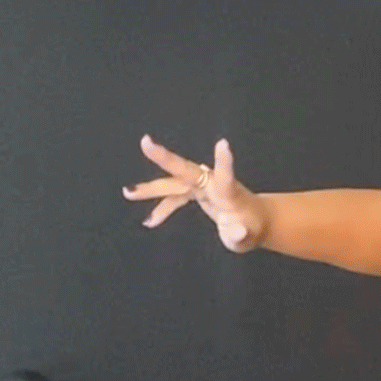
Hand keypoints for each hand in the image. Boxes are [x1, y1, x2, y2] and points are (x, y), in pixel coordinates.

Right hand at [122, 135, 265, 252]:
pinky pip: (174, 196)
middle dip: (166, 158)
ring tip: (128, 193)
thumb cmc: (251, 228)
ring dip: (151, 188)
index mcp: (228, 193)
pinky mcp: (196, 191)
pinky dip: (161, 208)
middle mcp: (213, 184)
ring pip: (173, 183)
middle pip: (186, 171)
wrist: (252, 220)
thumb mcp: (249, 237)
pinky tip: (150, 222)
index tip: (223, 144)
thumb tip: (237, 232)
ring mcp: (202, 185)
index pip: (225, 177)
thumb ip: (240, 235)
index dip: (223, 162)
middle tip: (145, 143)